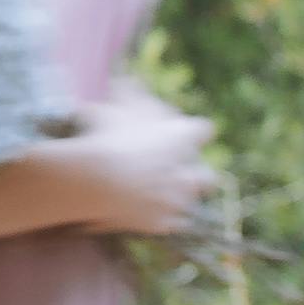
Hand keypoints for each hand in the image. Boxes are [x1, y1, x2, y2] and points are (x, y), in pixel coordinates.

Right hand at [62, 89, 211, 241]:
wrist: (95, 180)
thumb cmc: (104, 136)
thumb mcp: (111, 107)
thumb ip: (123, 94)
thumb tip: (123, 79)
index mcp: (182, 137)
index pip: (203, 130)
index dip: (192, 131)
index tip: (180, 132)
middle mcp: (187, 171)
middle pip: (208, 177)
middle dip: (195, 175)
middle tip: (175, 173)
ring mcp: (177, 201)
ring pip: (189, 204)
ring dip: (177, 200)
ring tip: (158, 199)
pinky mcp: (161, 224)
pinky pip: (168, 225)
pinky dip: (158, 221)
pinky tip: (144, 218)